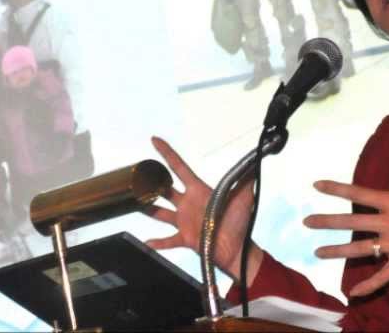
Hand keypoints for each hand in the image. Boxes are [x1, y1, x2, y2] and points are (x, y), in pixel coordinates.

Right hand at [144, 136, 261, 283]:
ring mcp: (184, 220)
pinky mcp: (184, 238)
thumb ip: (246, 179)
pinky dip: (157, 242)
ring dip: (147, 208)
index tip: (155, 140)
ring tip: (133, 202)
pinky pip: (167, 240)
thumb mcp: (244, 196)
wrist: (238, 249)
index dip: (167, 153)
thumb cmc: (241, 222)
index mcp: (198, 190)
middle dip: (150, 181)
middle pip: (164, 188)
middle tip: (137, 173)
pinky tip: (147, 241)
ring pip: (159, 212)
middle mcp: (187, 203)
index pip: (179, 167)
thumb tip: (255, 159)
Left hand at [304, 141, 388, 297]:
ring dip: (337, 252)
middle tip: (306, 222)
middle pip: (352, 222)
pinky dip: (368, 285)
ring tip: (317, 252)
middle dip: (327, 222)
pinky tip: (353, 292)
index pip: (359, 194)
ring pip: (360, 249)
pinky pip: (383, 276)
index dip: (336, 189)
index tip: (317, 186)